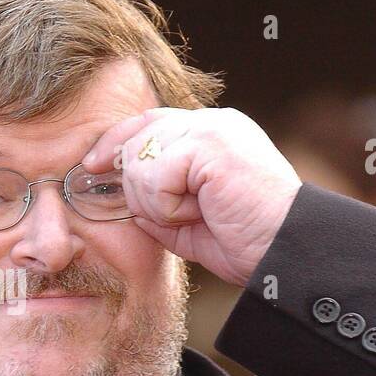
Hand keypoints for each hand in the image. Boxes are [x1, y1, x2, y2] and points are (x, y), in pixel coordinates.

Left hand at [83, 107, 301, 286]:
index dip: (114, 142)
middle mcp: (212, 122)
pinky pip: (156, 177)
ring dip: (159, 202)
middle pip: (136, 142)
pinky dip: (169, 206)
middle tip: (183, 215)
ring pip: (141, 162)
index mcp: (209, 135)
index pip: (146, 122)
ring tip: (198, 213)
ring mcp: (212, 129)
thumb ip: (154, 199)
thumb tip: (115, 190)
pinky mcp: (211, 144)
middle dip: (142, 190)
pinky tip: (201, 211)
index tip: (91, 164)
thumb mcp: (186, 220)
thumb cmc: (244, 241)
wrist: (283, 252)